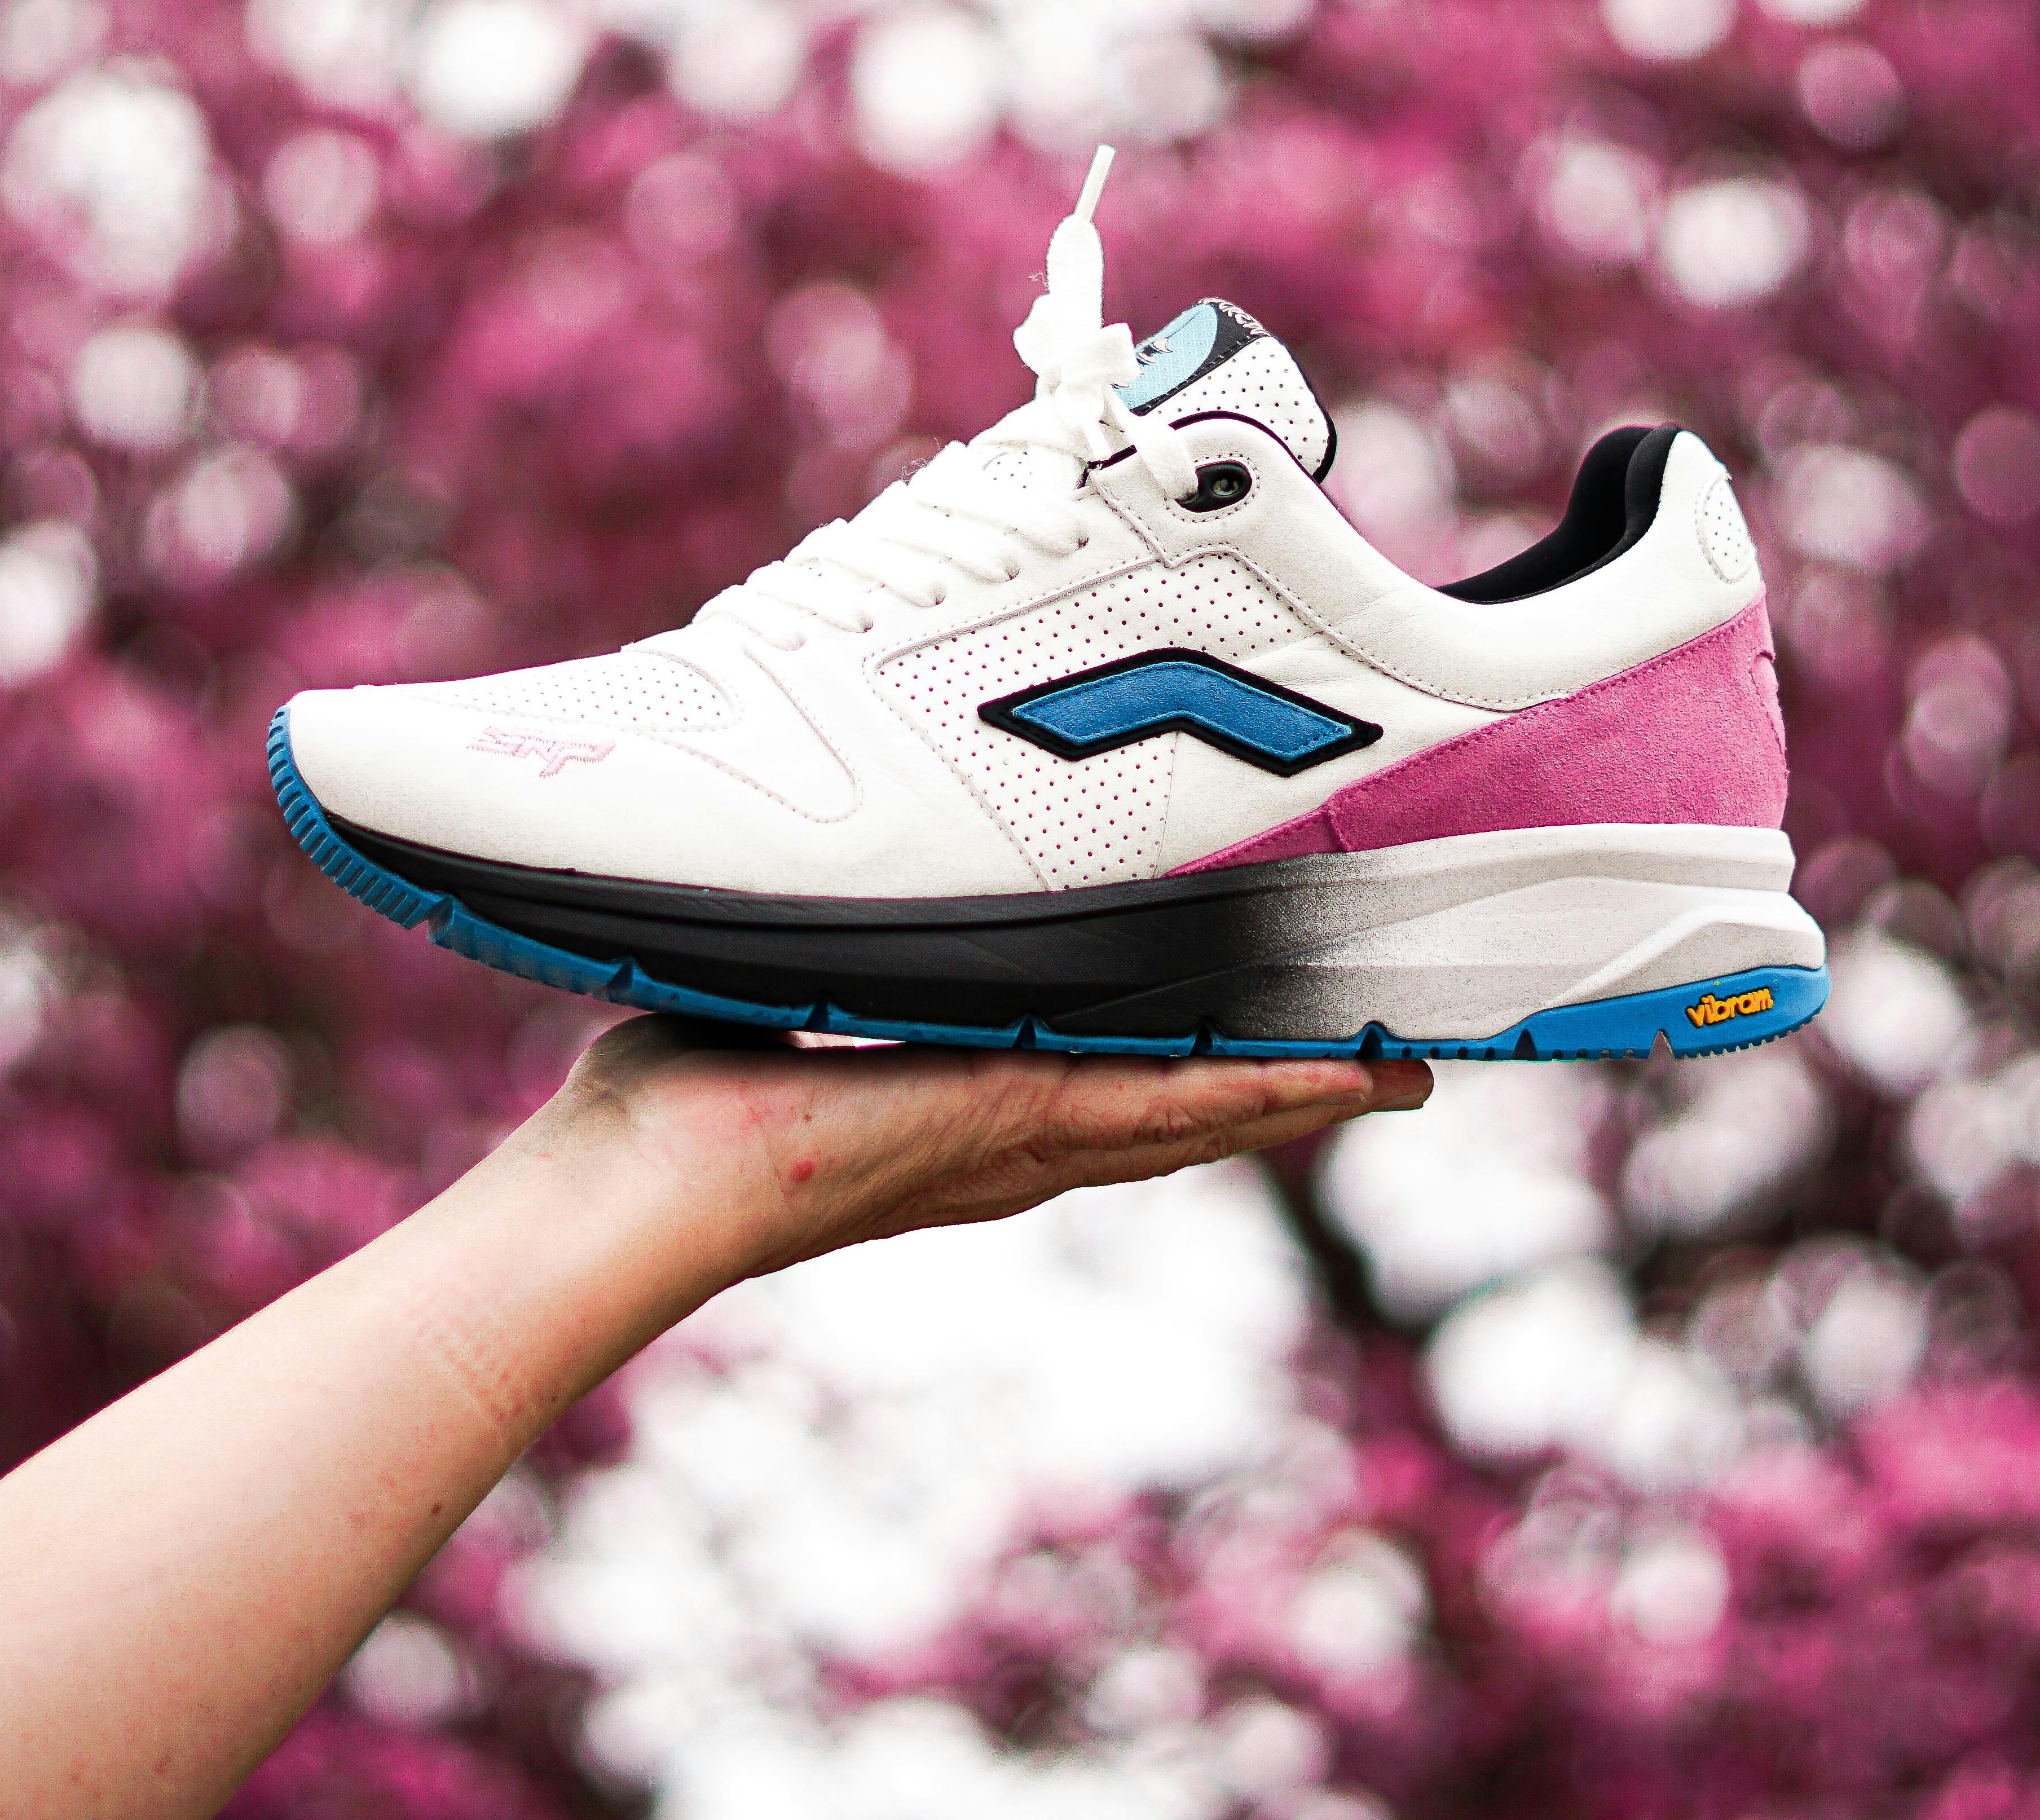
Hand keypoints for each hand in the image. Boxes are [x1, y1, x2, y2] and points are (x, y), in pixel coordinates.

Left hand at [527, 1014, 1433, 1277]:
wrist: (640, 1182)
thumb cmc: (663, 1103)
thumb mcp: (773, 989)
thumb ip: (813, 931)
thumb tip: (784, 857)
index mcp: (961, 1107)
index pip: (1109, 1084)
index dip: (1195, 1061)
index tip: (1268, 1030)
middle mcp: (1011, 1136)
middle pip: (1184, 1109)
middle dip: (1286, 1082)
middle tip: (1383, 1062)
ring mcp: (1025, 1136)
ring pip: (1201, 1108)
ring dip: (1302, 1088)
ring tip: (1399, 1067)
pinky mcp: (1022, 1119)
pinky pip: (1172, 1101)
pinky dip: (1262, 1088)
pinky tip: (1340, 1075)